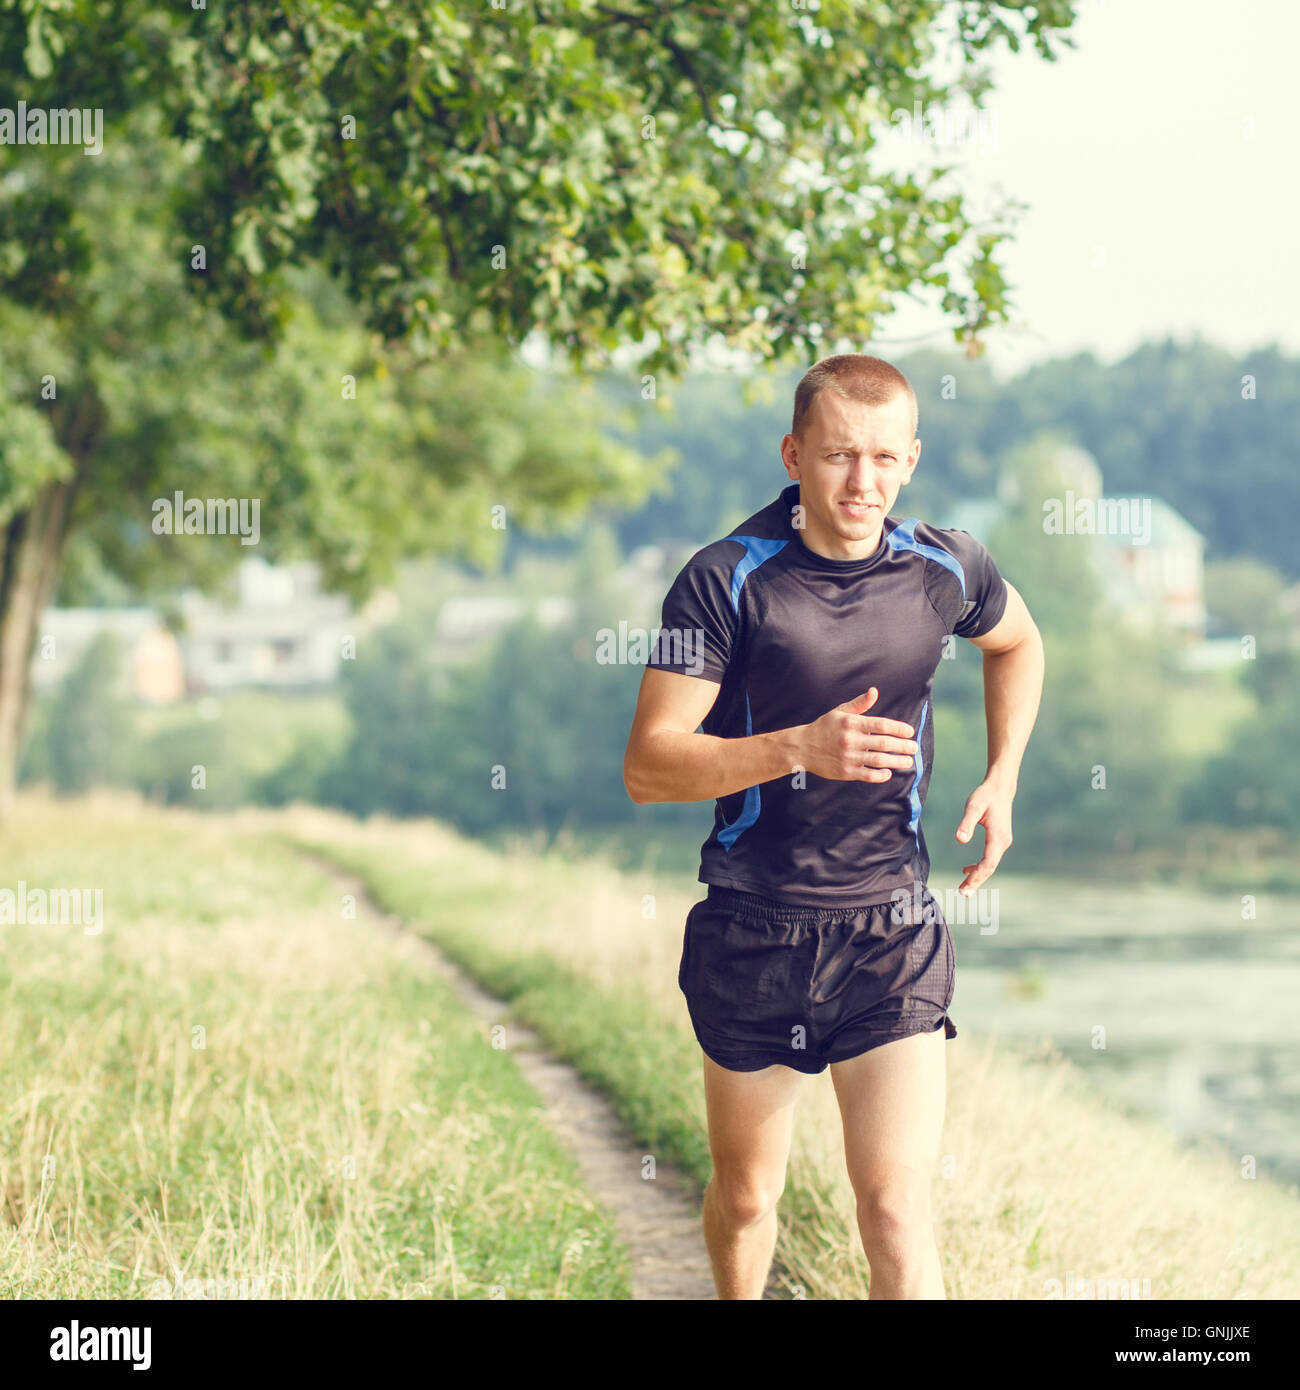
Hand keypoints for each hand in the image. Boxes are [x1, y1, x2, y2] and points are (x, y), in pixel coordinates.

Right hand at [797, 687, 917, 783]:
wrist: (802, 747)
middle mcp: (851, 740)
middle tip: (914, 748)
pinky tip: (888, 772)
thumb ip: (859, 703)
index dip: (899, 728)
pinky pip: (868, 775)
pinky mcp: (845, 772)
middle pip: (884, 743)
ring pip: (879, 760)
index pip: (881, 725)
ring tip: (908, 761)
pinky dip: (881, 775)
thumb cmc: (825, 727)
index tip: (910, 732)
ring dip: (897, 761)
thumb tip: (874, 691)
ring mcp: (848, 757)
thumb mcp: (840, 711)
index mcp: (851, 723)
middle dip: (903, 746)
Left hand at [955, 778, 1014, 895]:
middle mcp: (1003, 843)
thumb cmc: (985, 796)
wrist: (1000, 788)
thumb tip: (960, 839)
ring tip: (963, 888)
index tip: (965, 887)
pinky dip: (979, 867)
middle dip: (977, 882)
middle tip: (963, 894)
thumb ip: (966, 823)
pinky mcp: (999, 840)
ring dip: (978, 876)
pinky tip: (967, 870)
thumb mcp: (973, 807)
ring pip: (990, 865)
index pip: (987, 863)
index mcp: (998, 838)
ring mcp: (1002, 842)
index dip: (976, 877)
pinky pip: (990, 859)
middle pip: (990, 868)